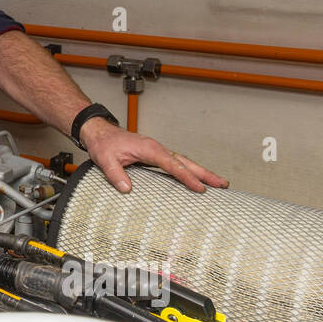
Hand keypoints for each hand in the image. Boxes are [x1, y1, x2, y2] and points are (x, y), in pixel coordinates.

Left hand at [80, 119, 228, 193]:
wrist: (99, 132)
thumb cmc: (103, 144)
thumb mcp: (105, 159)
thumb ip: (115, 174)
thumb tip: (127, 189)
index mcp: (149, 149)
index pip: (172, 165)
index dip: (186, 177)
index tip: (200, 188)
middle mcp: (157, 148)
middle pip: (186, 162)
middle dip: (205, 173)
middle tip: (223, 184)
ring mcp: (158, 151)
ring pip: (184, 162)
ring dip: (201, 172)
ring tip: (219, 184)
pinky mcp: (155, 155)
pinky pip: (177, 163)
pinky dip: (189, 171)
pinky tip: (197, 179)